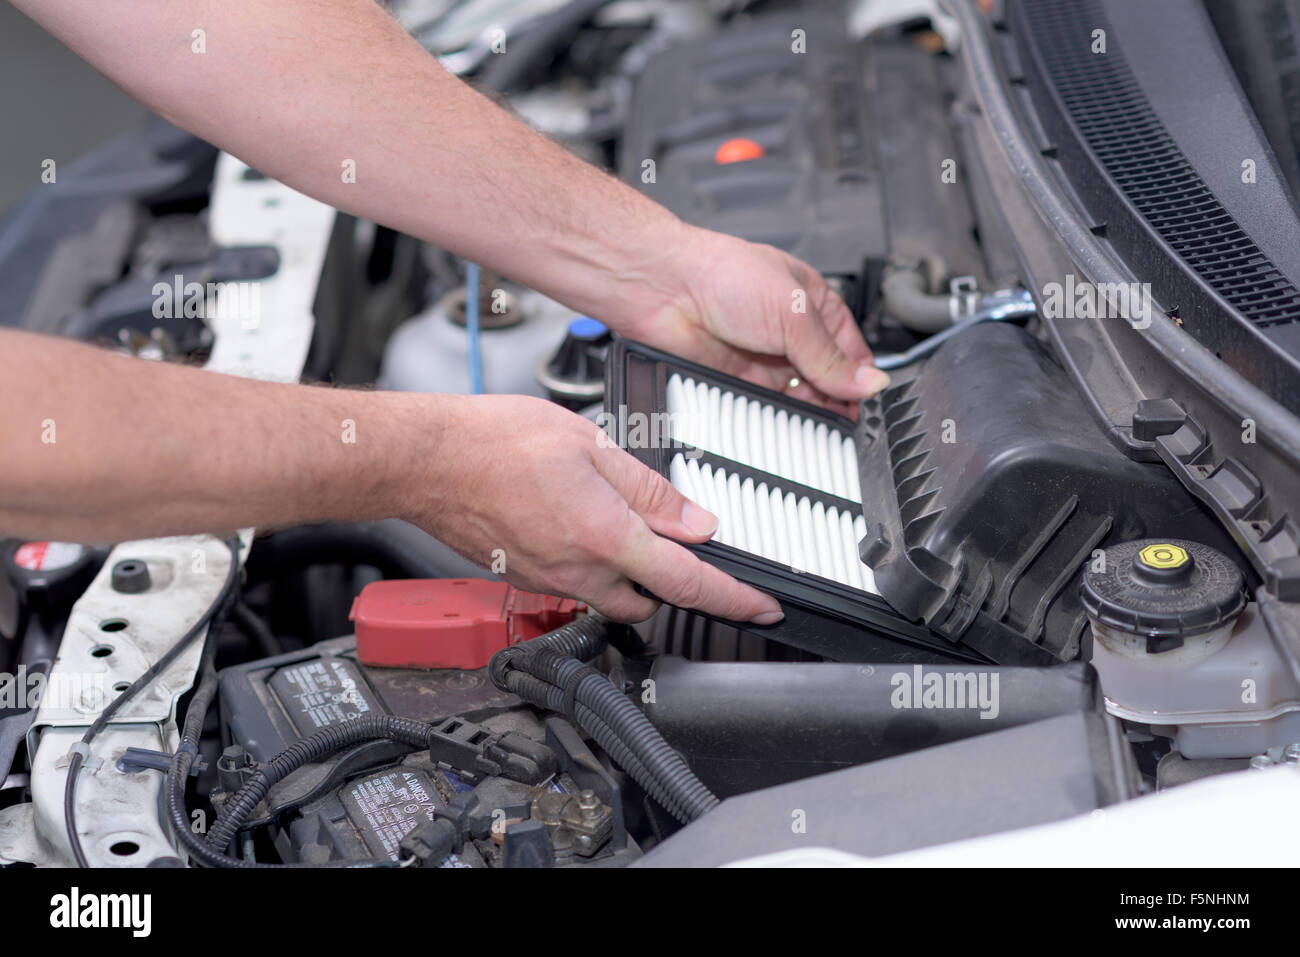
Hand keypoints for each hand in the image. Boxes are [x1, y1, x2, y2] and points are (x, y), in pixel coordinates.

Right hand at [405, 393, 783, 624]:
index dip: (734, 598)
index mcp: (606, 536)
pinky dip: (590, 564)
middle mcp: (579, 570)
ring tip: (619, 526)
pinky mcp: (524, 576)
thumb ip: (650, 490)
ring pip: (610, 596)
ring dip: (629, 574)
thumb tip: (696, 521)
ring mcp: (548, 579)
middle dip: (672, 584)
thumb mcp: (593, 446)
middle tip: (677, 548)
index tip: (762, 606)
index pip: (689, 583)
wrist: (426, 460)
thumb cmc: (495, 442)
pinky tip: (577, 523)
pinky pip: (573, 583)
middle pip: (649, 602)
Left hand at [610, 226, 888, 416]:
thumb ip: (830, 356)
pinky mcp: (739, 380)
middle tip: (843, 423)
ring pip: (798, 397)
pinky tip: (784, 424)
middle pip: (826, 379)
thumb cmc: (724, 274)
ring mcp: (764, 357)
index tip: (866, 405)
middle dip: (835, 400)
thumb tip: (869, 381)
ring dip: (807, 413)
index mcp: (814, 304)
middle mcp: (790, 332)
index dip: (860, 379)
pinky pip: (765, 407)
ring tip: (817, 427)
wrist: (665, 289)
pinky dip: (776, 419)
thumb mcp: (794, 314)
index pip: (850, 350)